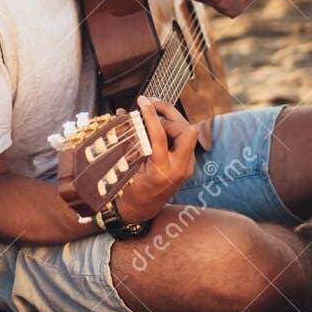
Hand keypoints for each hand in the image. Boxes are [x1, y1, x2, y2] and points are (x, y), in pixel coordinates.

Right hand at [116, 97, 200, 222]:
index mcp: (161, 171)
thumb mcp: (125, 167)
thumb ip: (126, 139)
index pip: (160, 135)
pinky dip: (172, 129)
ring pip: (189, 132)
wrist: (141, 210)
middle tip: (149, 107)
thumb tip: (121, 113)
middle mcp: (179, 169)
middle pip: (185, 130)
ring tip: (153, 113)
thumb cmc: (128, 189)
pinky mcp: (188, 163)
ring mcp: (187, 166)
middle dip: (168, 114)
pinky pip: (185, 140)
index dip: (150, 115)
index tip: (142, 101)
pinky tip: (158, 125)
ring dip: (172, 120)